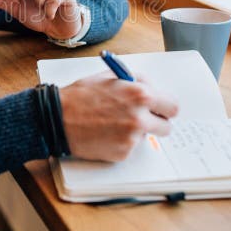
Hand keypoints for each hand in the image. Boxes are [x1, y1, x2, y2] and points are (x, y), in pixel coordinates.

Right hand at [58, 71, 178, 161]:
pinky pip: (130, 147)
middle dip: (157, 122)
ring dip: (136, 132)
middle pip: (166, 127)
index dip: (165, 107)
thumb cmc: (81, 95)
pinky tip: (104, 133)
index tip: (160, 109)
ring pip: (146, 137)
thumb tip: (152, 89)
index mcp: (141, 95)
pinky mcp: (122, 153)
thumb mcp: (111, 77)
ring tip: (113, 123)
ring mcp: (131, 138)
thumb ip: (136, 82)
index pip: (173, 106)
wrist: (57, 117)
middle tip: (143, 119)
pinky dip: (121, 142)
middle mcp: (140, 118)